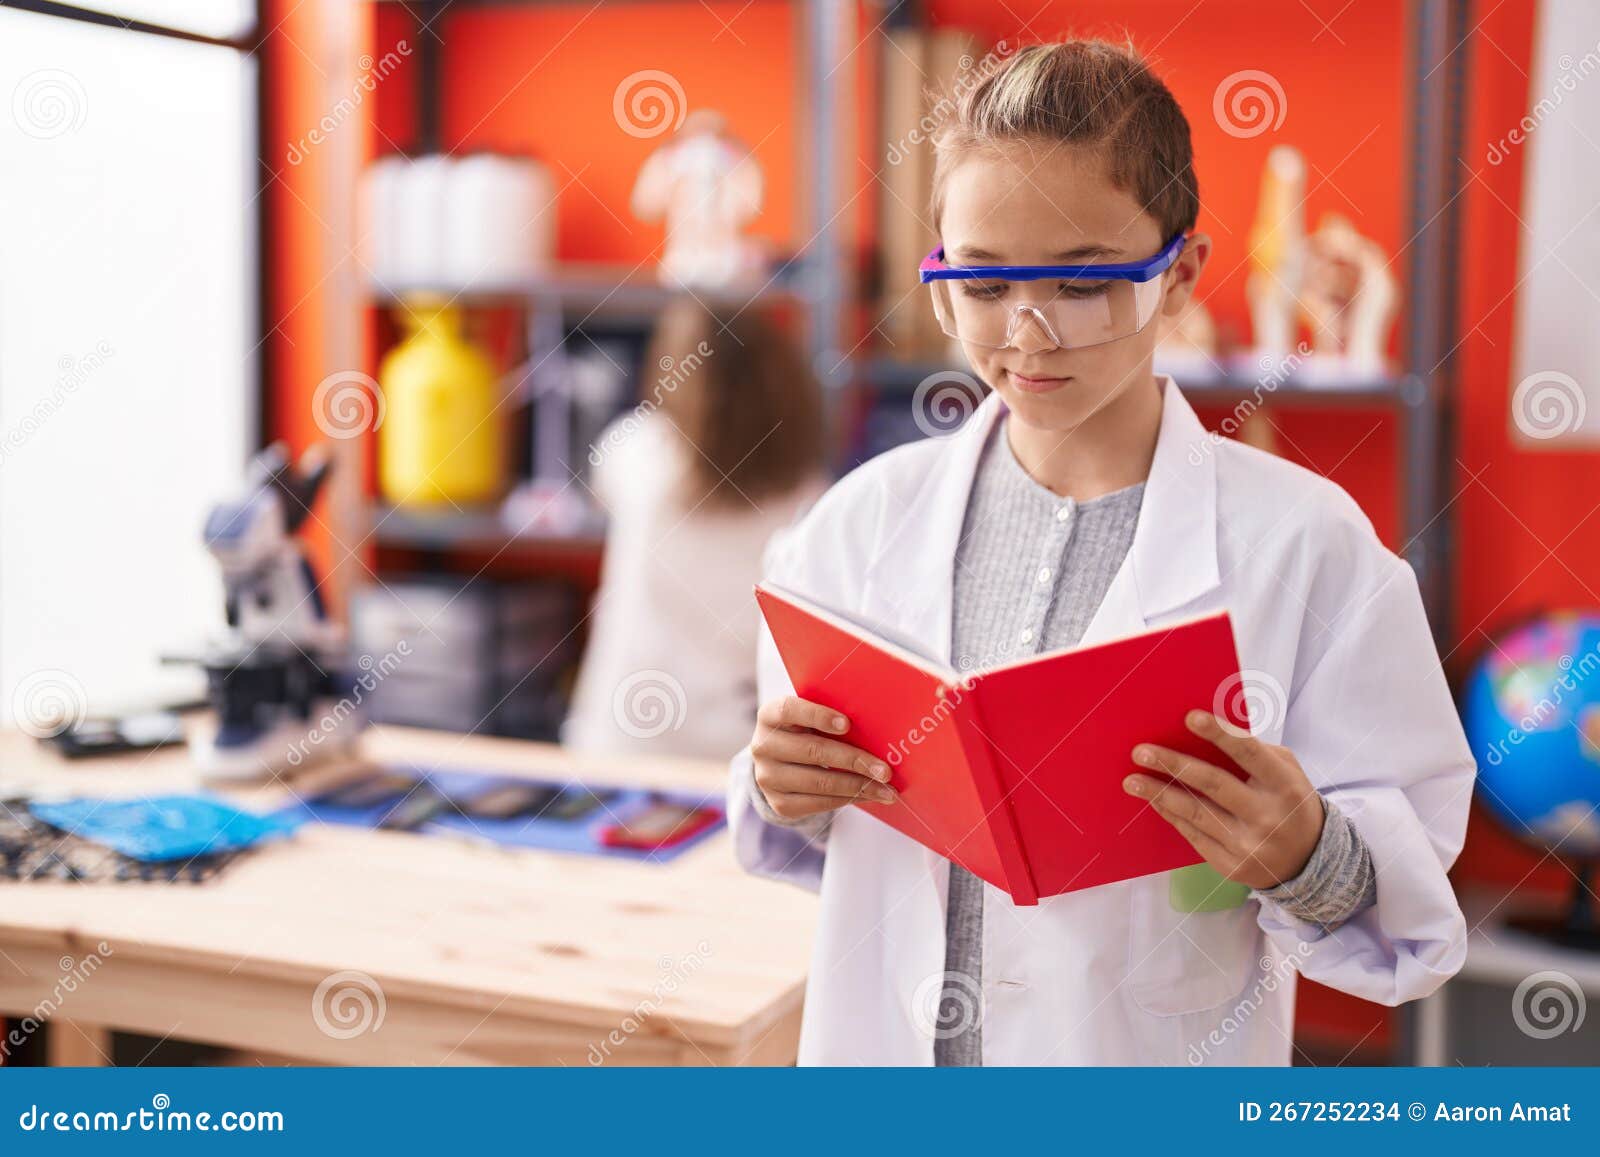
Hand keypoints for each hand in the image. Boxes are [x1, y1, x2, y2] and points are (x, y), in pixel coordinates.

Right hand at [750, 695, 896, 819]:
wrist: (780, 764)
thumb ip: (831, 716)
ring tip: (886, 790)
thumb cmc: (806, 731)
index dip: (818, 716)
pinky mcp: (779, 803)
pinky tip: (868, 796)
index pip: (789, 710)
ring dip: (858, 786)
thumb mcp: (809, 717)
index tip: (847, 724)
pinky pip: (818, 804)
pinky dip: (848, 800)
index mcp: (769, 715)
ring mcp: (768, 777)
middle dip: (854, 760)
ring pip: (819, 782)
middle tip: (885, 770)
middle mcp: (763, 746)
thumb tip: (877, 727)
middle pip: (812, 751)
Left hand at [1122, 709, 1324, 888]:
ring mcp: (1249, 844)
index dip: (1220, 734)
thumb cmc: (1289, 802)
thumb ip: (1254, 752)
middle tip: (1141, 751)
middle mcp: (1267, 815)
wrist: (1310, 861)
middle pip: (1213, 784)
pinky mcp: (1232, 866)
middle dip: (1174, 765)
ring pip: (1195, 813)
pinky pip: (1193, 835)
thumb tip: (1204, 734)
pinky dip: (1171, 814)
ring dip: (1159, 793)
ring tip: (1131, 780)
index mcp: (1284, 785)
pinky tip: (1153, 800)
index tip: (1189, 716)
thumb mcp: (1286, 773)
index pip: (1249, 753)